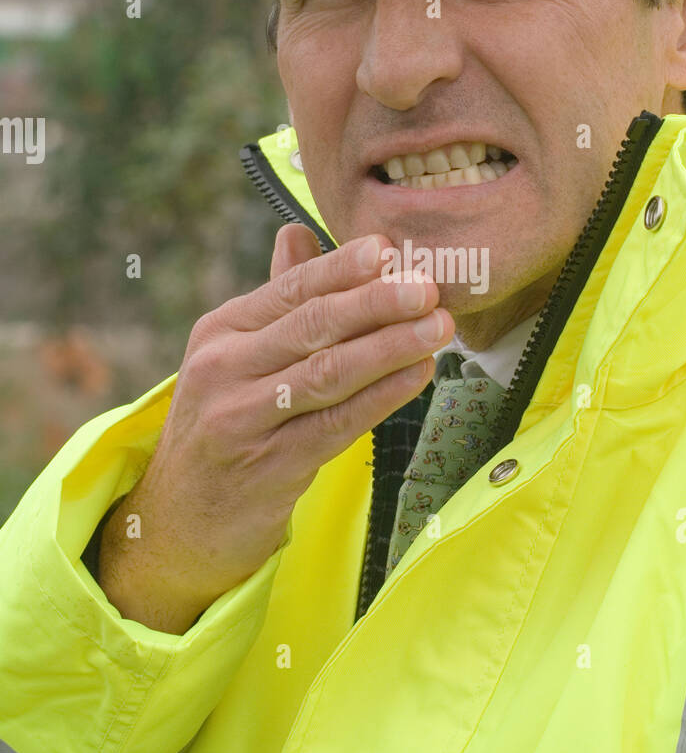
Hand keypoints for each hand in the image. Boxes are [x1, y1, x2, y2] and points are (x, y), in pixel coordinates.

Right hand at [98, 225, 453, 629]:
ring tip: (438, 327)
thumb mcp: (234, 358)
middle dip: (377, 302)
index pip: (291, 289)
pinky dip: (381, 397)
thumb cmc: (223, 425)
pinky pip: (336, 424)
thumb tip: (297, 232)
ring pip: (328, 373)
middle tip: (429, 287)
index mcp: (221, 331)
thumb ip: (275, 301)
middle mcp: (224, 369)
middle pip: (312, 326)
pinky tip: (418, 376)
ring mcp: (243, 419)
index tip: (389, 249)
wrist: (179, 520)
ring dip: (390, 347)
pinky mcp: (269, 466)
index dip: (343, 268)